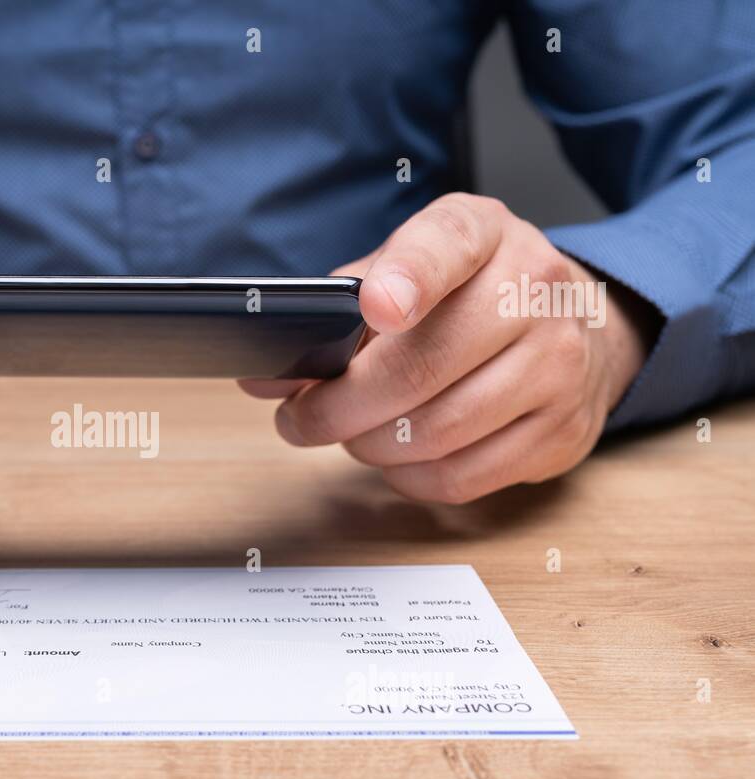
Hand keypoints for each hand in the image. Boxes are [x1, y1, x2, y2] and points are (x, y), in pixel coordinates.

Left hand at [241, 193, 657, 503]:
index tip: (374, 308)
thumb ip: (341, 306)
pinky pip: (459, 477)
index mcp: (483, 233)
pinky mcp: (561, 432)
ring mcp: (558, 365)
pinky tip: (395, 457)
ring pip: (435, 433)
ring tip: (350, 433)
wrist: (578, 325)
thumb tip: (267, 379)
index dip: (406, 279)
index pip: (445, 246)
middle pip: (419, 367)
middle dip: (337, 408)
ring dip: (368, 446)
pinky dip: (407, 477)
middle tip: (299, 420)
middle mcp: (533, 291)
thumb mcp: (412, 265)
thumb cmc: (467, 295)